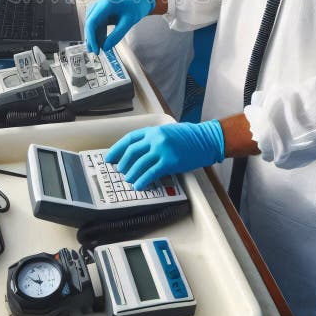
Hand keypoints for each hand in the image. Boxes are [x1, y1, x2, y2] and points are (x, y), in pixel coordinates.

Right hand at [84, 0, 154, 53]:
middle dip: (91, 39)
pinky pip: (97, 24)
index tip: (95, 49)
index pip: (92, 22)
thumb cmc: (136, 8)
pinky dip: (99, 33)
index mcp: (105, 4)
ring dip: (94, 37)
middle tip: (96, 52)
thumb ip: (116, 35)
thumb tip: (105, 48)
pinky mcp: (102, 12)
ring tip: (98, 49)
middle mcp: (99, 5)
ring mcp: (99, 8)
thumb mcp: (128, 23)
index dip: (91, 37)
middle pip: (90, 24)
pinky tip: (102, 42)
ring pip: (92, 25)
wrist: (140, 0)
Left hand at [106, 121, 224, 190]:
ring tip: (129, 180)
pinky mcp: (170, 161)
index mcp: (153, 130)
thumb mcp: (167, 132)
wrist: (205, 140)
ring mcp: (162, 149)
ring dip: (132, 174)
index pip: (129, 139)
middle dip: (123, 163)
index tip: (110, 157)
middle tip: (120, 171)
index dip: (117, 149)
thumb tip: (139, 154)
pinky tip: (139, 185)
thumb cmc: (189, 137)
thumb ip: (153, 139)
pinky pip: (152, 172)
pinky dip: (143, 180)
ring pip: (140, 163)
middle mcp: (155, 138)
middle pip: (132, 152)